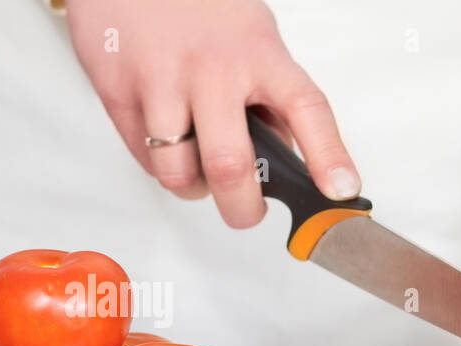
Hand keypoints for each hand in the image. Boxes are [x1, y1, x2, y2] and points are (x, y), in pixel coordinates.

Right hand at [66, 0, 359, 226]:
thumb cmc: (200, 7)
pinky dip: (161, 165)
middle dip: (243, 209)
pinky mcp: (118, 91)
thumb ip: (272, 97)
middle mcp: (213, 69)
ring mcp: (162, 81)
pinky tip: (169, 139)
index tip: (342, 192)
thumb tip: (285, 159)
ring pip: (179, 173)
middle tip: (249, 211)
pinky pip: (145, 159)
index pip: (307, 108)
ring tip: (201, 170)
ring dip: (196, 189)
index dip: (329, 156)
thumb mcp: (254, 39)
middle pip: (230, 165)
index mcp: (260, 55)